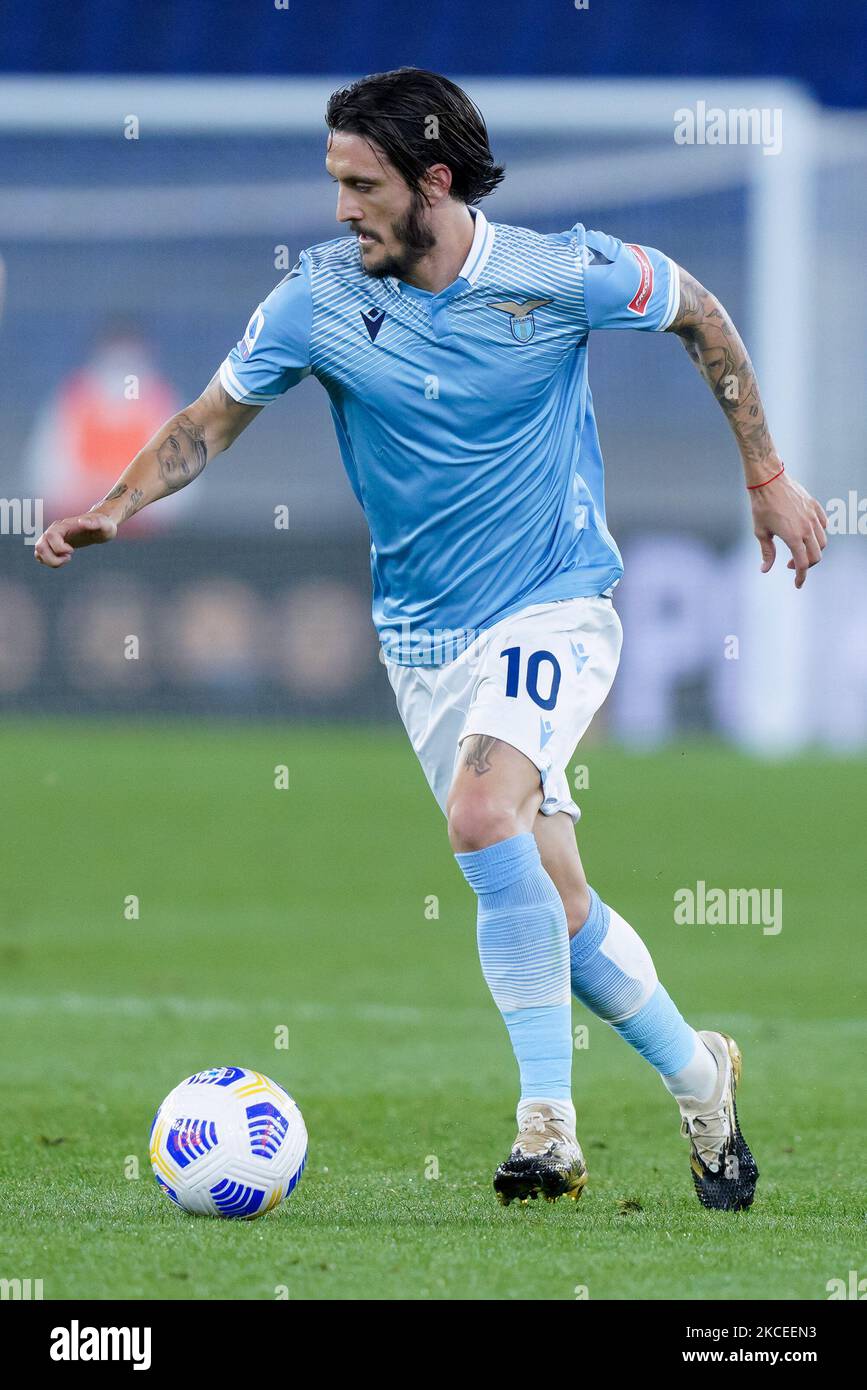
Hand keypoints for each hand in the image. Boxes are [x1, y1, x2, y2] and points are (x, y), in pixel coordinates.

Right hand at [34, 512, 117, 567]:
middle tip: (69, 558)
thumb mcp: (104, 525)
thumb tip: (81, 521)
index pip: (50, 536)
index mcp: (64, 525)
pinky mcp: (53, 545)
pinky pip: (41, 555)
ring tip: (66, 559)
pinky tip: (63, 560)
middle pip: (40, 546)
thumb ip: (95, 522)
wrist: (99, 526)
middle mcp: (55, 530)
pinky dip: (48, 561)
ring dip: (50, 561)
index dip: (58, 547)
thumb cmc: (103, 525)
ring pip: (38, 551)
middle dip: (52, 558)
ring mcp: (52, 538)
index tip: (72, 551)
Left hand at [750, 470, 827, 588]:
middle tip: (791, 565)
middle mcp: (807, 528)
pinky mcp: (815, 507)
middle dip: (806, 565)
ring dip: (813, 550)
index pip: (802, 564)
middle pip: (816, 556)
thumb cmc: (761, 506)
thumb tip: (765, 569)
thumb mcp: (760, 532)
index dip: (800, 577)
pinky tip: (807, 534)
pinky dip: (818, 534)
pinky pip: (823, 525)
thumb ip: (767, 552)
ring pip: (822, 541)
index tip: (797, 584)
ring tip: (799, 549)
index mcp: (793, 537)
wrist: (769, 480)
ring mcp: (813, 517)